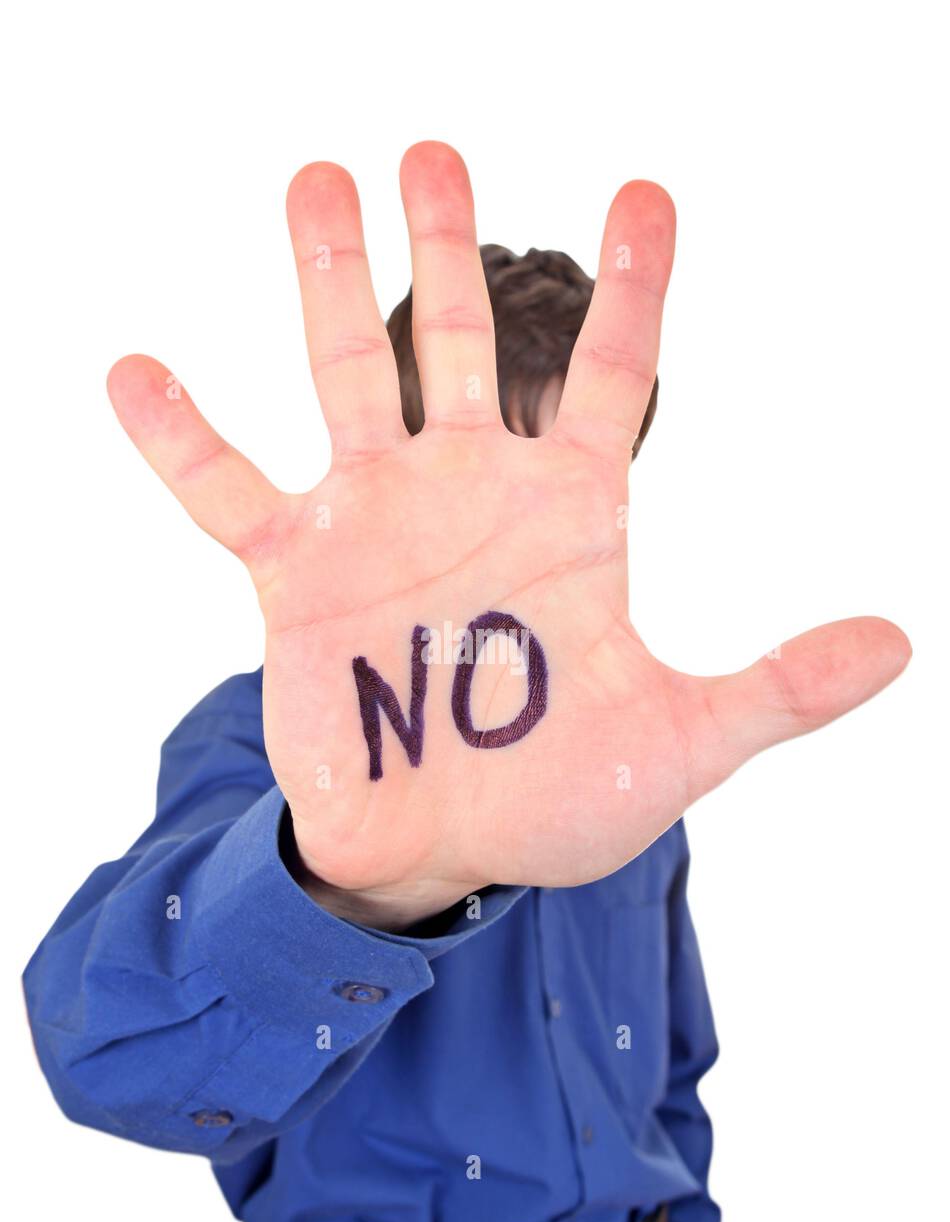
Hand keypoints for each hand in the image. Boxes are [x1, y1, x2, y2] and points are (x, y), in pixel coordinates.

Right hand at [106, 143, 910, 926]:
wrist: (440, 853)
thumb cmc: (554, 801)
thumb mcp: (680, 746)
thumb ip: (776, 690)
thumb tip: (896, 644)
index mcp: (572, 517)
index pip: (618, 377)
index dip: (637, 288)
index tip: (648, 193)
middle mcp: (472, 494)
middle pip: (469, 341)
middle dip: (453, 243)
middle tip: (434, 149)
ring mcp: (378, 524)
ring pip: (351, 376)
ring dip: (332, 283)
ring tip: (317, 178)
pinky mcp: (295, 576)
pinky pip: (227, 491)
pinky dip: (181, 439)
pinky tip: (135, 372)